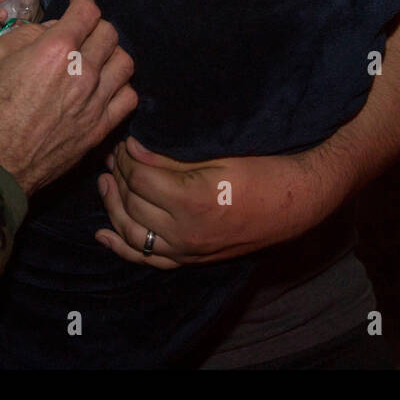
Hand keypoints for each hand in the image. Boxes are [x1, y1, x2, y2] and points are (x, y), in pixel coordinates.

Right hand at [0, 0, 135, 195]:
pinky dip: (121, 87)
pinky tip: (106, 87)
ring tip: (98, 58)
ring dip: (112, 54)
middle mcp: (83, 72)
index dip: (83, 1)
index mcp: (55, 49)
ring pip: (125, 63)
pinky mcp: (100, 128)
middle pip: (109, 34)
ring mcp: (95, 101)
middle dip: (95, 26)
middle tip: (83, 32)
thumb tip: (49, 30)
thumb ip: (23, 33)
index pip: (88, 11)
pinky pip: (129, 98)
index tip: (78, 3)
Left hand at [94, 137, 314, 267]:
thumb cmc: (263, 169)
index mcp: (191, 200)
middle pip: (131, 203)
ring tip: (105, 181)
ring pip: (132, 232)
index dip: (126, 157)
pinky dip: (121, 246)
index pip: (139, 178)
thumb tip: (133, 148)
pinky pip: (147, 258)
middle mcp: (184, 231)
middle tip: (114, 154)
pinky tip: (103, 234)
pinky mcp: (191, 258)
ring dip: (113, 206)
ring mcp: (187, 250)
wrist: (296, 202)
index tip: (125, 140)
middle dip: (118, 175)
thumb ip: (171, 156)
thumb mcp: (217, 155)